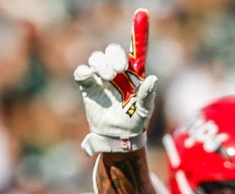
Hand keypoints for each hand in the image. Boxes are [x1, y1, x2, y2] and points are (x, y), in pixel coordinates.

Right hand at [73, 9, 157, 153]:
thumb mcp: (145, 111)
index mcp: (133, 73)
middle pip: (112, 51)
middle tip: (119, 69)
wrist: (118, 138)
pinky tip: (91, 79)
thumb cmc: (135, 123)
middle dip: (114, 56)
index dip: (139, 31)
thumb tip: (152, 79)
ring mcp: (101, 78)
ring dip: (101, 64)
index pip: (136, 48)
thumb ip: (148, 95)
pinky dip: (85, 72)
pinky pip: (82, 72)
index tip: (142, 14)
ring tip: (108, 78)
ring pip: (96, 58)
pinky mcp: (88, 87)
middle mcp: (117, 72)